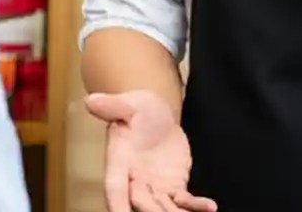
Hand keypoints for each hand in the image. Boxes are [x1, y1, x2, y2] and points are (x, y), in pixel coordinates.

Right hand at [84, 91, 216, 211]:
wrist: (156, 114)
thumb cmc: (136, 109)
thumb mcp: (126, 104)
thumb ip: (112, 106)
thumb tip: (91, 100)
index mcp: (118, 162)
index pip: (115, 188)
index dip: (117, 204)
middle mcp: (134, 180)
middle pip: (141, 204)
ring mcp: (155, 187)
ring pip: (163, 208)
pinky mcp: (174, 187)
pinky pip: (184, 201)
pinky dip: (195, 206)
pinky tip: (210, 208)